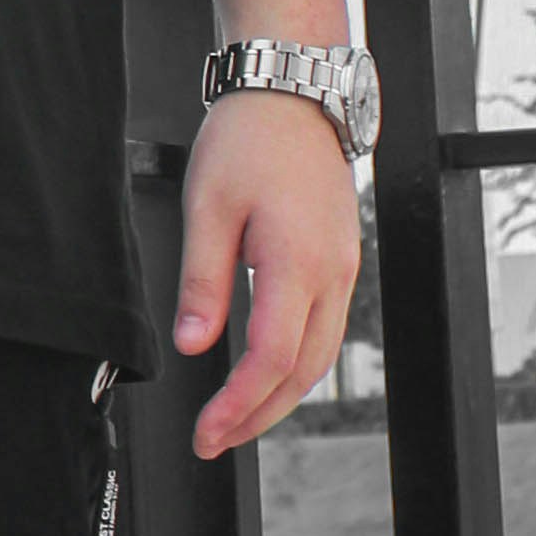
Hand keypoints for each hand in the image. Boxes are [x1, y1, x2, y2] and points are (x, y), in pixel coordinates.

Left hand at [173, 90, 361, 458]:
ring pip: (320, 357)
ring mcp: (343, 269)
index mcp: (298, 262)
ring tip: (234, 419)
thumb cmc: (248, 140)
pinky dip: (295, 365)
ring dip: (278, 397)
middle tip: (213, 440)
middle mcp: (333, 273)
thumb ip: (201, 284)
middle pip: (303, 372)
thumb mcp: (207, 208)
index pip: (272, 359)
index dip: (238, 405)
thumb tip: (192, 346)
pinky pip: (325, 330)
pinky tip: (264, 374)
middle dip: (258, 416)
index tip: (206, 431)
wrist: (292, 96)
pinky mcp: (341, 261)